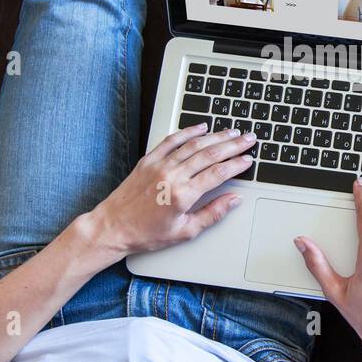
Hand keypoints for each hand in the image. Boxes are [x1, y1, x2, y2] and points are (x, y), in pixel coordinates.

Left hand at [91, 122, 254, 255]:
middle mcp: (172, 176)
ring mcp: (159, 165)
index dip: (237, 165)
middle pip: (210, 154)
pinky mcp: (148, 160)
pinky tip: (201, 128)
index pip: (218, 174)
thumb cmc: (146, 233)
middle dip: (233, 145)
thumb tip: (233, 200)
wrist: (112, 227)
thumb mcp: (184, 232)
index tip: (249, 159)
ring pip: (194, 144)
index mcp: (183, 195)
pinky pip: (172, 141)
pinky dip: (188, 132)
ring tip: (232, 132)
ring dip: (216, 136)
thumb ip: (212, 214)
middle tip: (249, 139)